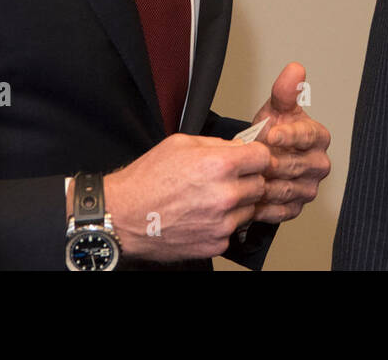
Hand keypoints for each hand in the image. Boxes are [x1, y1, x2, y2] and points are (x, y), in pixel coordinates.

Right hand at [100, 133, 269, 260]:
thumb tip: (238, 147)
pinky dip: (224, 223)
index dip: (257, 156)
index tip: (251, 159)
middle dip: (248, 179)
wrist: (124, 216)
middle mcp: (225, 195)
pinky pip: (234, 229)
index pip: (263, 157)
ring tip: (211, 198)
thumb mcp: (180, 144)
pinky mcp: (216, 243)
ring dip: (238, 203)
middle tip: (228, 179)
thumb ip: (216, 144)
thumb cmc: (147, 180)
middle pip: (261, 184)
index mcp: (219, 165)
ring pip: (250, 209)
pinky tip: (203, 215)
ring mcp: (222, 222)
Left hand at [247, 62, 330, 223]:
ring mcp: (309, 188)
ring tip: (246, 175)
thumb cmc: (272, 129)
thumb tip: (295, 68)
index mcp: (318, 137)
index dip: (289, 135)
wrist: (262, 156)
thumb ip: (285, 91)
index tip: (270, 134)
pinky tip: (249, 196)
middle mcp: (319, 164)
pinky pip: (280, 210)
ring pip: (286, 189)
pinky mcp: (297, 207)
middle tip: (250, 158)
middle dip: (270, 161)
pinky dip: (263, 204)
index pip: (308, 136)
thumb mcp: (275, 108)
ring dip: (264, 183)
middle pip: (295, 165)